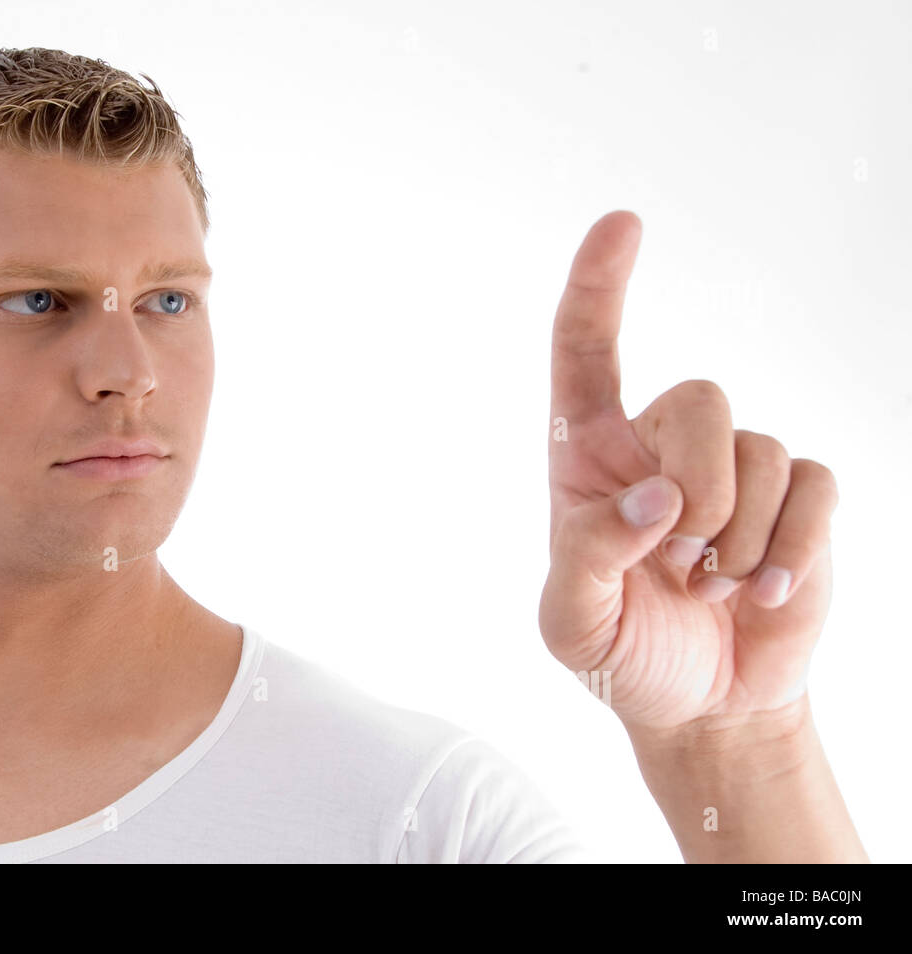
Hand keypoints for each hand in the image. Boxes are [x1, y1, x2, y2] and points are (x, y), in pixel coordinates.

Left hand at [538, 211, 838, 732]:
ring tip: (711, 590)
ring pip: (760, 448)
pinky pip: (813, 487)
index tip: (621, 224)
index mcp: (590, 459)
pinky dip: (788, 551)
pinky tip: (759, 596)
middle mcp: (662, 446)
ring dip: (739, 539)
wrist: (703, 703)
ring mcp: (736, 468)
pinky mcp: (797, 499)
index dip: (598, 286)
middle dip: (699, 488)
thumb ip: (587, 557)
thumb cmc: (622, 652)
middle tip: (679, 561)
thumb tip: (652, 499)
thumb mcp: (573, 623)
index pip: (585, 352)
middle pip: (699, 397)